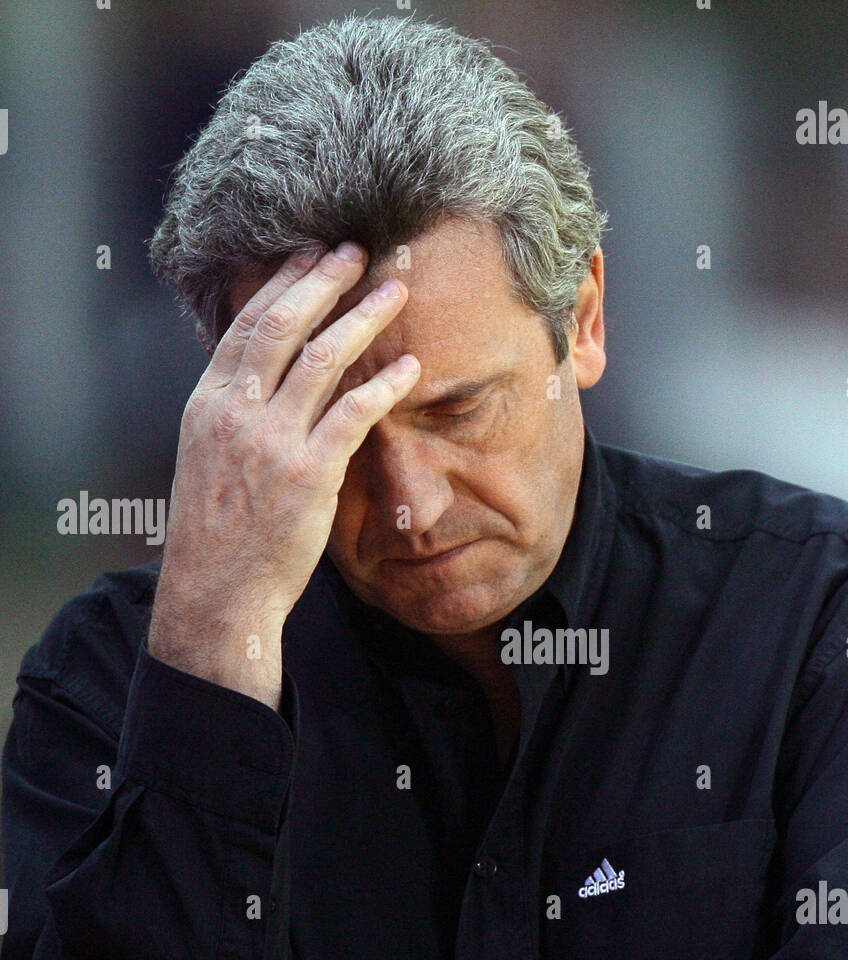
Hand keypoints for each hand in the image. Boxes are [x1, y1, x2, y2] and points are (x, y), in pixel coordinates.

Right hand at [148, 240, 420, 708]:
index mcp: (208, 404)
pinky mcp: (308, 473)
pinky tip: (411, 368)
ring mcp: (272, 441)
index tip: (309, 255)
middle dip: (323, 281)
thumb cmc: (219, 533)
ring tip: (393, 291)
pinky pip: (354, 415)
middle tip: (355, 250)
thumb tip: (264, 382)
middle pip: (283, 325)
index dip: (282, 284)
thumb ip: (235, 415)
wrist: (217, 591)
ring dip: (363, 318)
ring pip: (322, 359)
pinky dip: (384, 385)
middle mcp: (237, 412)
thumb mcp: (208, 459)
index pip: (246, 325)